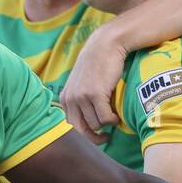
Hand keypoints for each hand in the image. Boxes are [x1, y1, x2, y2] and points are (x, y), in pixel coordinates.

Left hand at [60, 27, 126, 145]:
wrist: (106, 44)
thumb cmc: (97, 64)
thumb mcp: (81, 83)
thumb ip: (79, 100)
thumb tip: (88, 125)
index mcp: (64, 98)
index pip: (71, 126)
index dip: (84, 134)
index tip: (96, 135)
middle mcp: (70, 99)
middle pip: (81, 130)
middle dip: (94, 138)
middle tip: (106, 137)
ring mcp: (82, 97)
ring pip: (96, 125)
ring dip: (107, 124)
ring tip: (114, 117)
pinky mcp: (95, 94)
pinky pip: (106, 119)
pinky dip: (113, 120)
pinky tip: (117, 115)